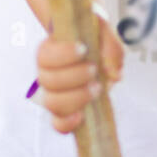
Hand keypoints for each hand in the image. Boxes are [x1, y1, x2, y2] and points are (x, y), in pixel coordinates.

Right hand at [33, 11, 124, 134]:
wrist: (96, 56)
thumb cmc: (94, 42)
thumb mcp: (103, 33)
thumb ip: (109, 47)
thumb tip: (113, 74)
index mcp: (50, 51)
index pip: (44, 56)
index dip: (62, 55)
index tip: (83, 49)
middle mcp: (47, 74)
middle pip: (47, 81)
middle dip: (74, 76)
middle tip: (94, 69)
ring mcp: (54, 95)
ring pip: (52, 103)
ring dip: (76, 97)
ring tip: (97, 87)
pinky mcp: (64, 112)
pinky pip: (58, 124)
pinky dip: (68, 123)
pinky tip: (81, 115)